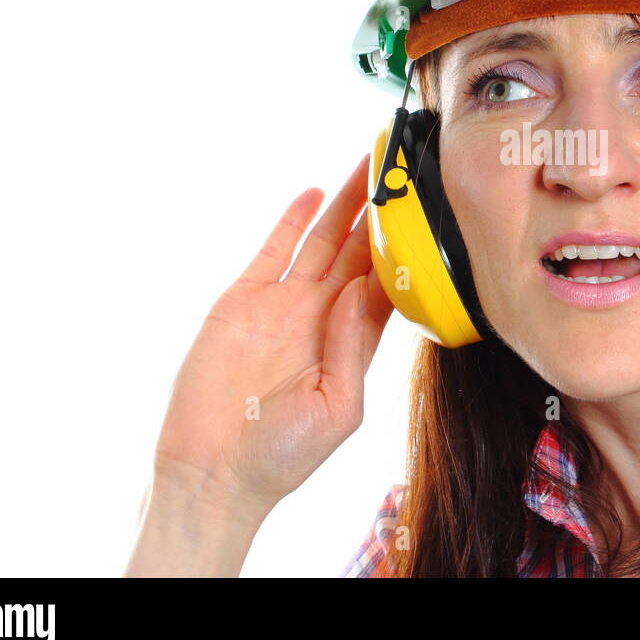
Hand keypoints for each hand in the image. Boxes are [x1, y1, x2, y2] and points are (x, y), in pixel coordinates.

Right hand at [150, 153, 394, 514]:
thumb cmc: (281, 456)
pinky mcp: (243, 301)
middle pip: (358, 254)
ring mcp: (282, 306)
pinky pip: (273, 250)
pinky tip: (315, 193)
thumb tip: (356, 293)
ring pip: (321, 241)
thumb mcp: (339, 411)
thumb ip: (352, 349)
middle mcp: (320, 318)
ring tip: (369, 167)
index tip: (426, 218)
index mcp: (349, 345)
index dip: (403, 253)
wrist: (213, 472)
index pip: (385, 287)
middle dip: (381, 216)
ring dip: (345, 205)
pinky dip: (292, 220)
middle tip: (403, 174)